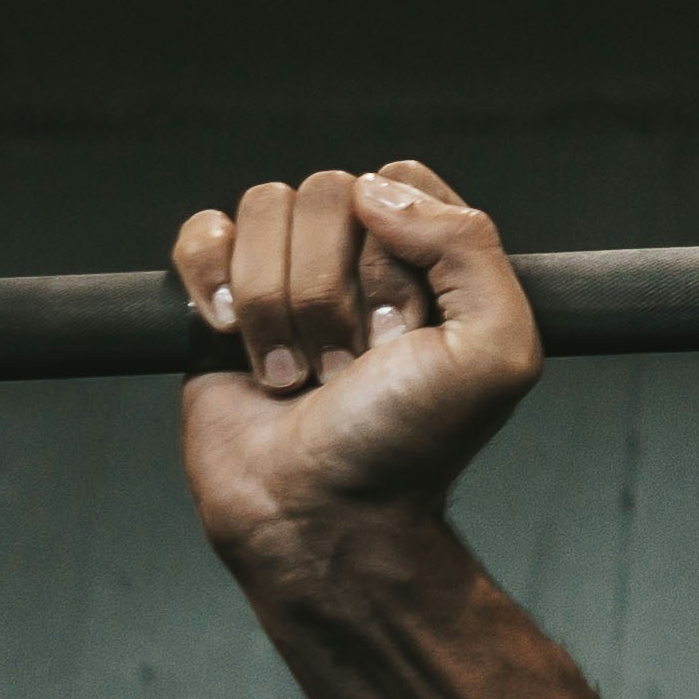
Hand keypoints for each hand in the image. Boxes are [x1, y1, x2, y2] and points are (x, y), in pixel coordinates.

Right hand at [171, 162, 544, 563]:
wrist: (319, 516)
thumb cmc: (408, 445)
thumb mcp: (495, 350)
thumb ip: (471, 245)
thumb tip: (373, 189)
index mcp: (428, 259)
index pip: (396, 181)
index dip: (393, 250)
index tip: (402, 333)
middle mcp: (357, 258)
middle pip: (325, 191)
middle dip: (331, 291)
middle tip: (347, 367)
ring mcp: (286, 277)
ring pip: (262, 210)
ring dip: (275, 304)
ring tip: (296, 372)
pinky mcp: (216, 303)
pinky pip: (203, 233)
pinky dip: (210, 279)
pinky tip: (227, 337)